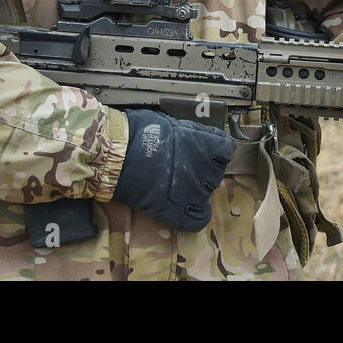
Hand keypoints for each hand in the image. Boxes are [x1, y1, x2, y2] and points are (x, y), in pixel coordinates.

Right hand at [111, 109, 235, 231]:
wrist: (115, 155)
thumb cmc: (136, 132)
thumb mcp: (167, 122)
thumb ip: (184, 134)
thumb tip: (186, 137)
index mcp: (204, 143)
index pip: (226, 149)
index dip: (216, 152)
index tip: (208, 153)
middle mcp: (204, 168)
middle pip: (215, 174)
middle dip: (202, 172)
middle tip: (182, 169)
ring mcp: (193, 192)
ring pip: (207, 195)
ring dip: (195, 191)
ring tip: (176, 186)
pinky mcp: (177, 212)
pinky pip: (198, 220)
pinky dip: (194, 217)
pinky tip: (184, 210)